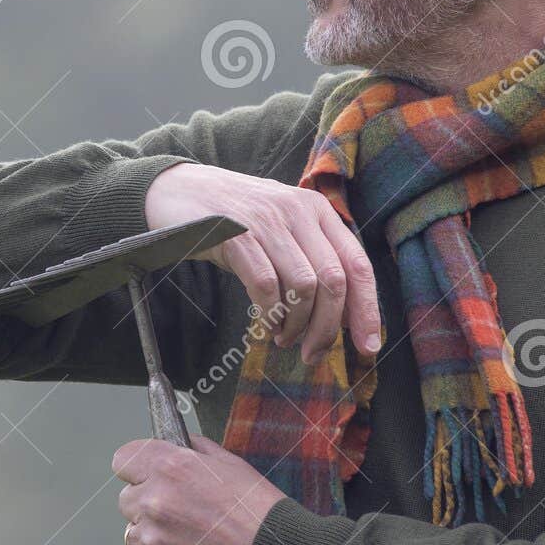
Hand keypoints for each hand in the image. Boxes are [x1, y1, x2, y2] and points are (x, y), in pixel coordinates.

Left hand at [112, 433, 287, 544]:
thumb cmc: (260, 513)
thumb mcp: (233, 466)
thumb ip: (197, 451)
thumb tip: (179, 445)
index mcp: (170, 468)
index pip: (123, 460)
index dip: (138, 468)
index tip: (149, 476)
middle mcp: (154, 502)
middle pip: (127, 499)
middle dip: (147, 503)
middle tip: (181, 514)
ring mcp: (153, 542)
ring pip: (135, 534)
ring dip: (154, 536)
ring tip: (190, 543)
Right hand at [145, 162, 379, 362]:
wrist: (178, 191)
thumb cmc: (233, 220)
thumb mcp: (279, 228)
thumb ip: (310, 258)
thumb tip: (341, 317)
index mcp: (317, 210)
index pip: (357, 264)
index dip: (367, 309)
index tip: (367, 345)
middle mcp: (297, 211)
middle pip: (333, 281)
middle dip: (328, 328)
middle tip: (313, 353)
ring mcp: (267, 221)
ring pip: (303, 287)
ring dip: (297, 324)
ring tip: (285, 338)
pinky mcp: (236, 236)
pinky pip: (266, 286)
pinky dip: (270, 315)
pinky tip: (265, 326)